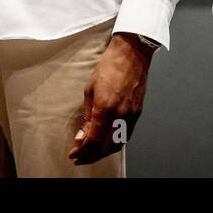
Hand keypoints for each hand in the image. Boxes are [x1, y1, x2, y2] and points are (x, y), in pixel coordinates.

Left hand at [68, 32, 153, 164]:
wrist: (131, 54)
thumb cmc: (109, 66)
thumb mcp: (90, 89)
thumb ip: (87, 116)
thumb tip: (81, 136)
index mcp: (105, 108)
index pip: (94, 140)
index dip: (83, 151)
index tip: (74, 155)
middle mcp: (120, 115)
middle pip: (107, 147)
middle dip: (92, 156)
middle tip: (80, 158)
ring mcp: (131, 115)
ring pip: (118, 144)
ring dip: (104, 153)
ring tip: (92, 154)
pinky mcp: (138, 113)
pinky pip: (126, 135)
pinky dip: (115, 143)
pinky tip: (106, 143)